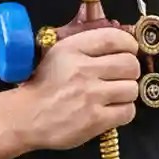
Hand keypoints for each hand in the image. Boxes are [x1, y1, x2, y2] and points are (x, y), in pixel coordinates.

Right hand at [10, 28, 140, 150]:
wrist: (26, 117)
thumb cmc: (43, 86)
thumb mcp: (57, 54)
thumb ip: (85, 45)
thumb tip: (119, 40)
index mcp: (71, 49)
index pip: (114, 38)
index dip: (129, 44)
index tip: (130, 50)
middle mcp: (82, 69)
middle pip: (130, 64)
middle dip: (130, 70)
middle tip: (122, 75)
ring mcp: (90, 95)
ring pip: (132, 88)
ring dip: (127, 92)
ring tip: (114, 95)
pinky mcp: (95, 119)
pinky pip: (127, 111)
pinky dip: (124, 111)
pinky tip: (111, 109)